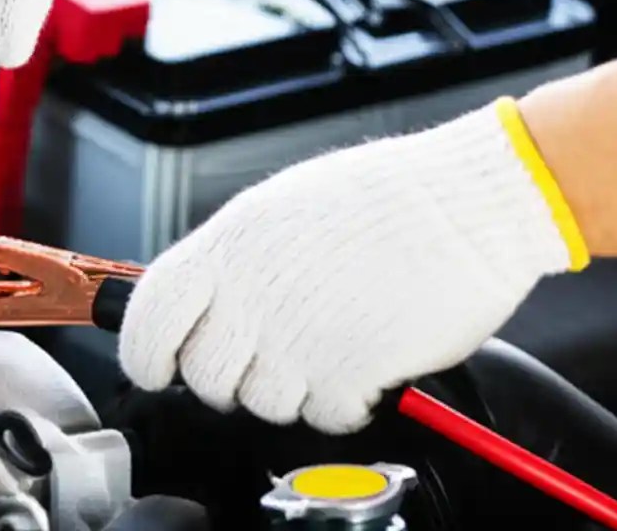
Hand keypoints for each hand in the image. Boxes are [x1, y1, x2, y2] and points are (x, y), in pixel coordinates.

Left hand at [118, 100, 582, 432]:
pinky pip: (322, 417)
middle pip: (204, 377)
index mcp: (225, 248)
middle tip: (266, 355)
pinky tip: (362, 361)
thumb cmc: (380, 199)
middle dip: (229, 378)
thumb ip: (228, 262)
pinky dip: (341, 401)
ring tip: (326, 344)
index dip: (147, 356)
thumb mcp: (275, 212)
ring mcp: (295, 339)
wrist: (469, 202)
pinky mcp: (347, 374)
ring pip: (260, 403)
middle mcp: (250, 296)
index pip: (147, 322)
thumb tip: (195, 306)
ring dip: (290, 388)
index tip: (159, 367)